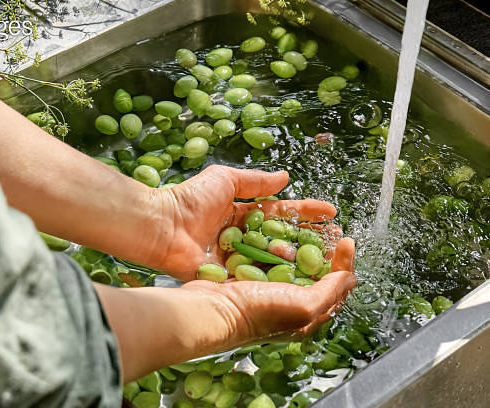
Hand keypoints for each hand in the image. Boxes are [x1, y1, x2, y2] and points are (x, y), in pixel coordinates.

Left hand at [154, 165, 337, 280]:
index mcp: (242, 213)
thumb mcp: (224, 180)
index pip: (281, 212)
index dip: (306, 212)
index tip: (331, 212)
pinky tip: (300, 278)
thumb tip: (285, 177)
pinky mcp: (229, 276)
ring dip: (299, 257)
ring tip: (326, 257)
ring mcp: (237, 257)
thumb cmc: (189, 200)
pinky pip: (257, 276)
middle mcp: (244, 236)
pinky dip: (277, 276)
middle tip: (337, 239)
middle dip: (310, 238)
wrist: (162, 227)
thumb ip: (254, 181)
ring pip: (275, 258)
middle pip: (283, 237)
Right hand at [182, 238, 355, 343]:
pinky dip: (277, 246)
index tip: (346, 241)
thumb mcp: (304, 307)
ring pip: (293, 263)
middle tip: (331, 231)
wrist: (211, 310)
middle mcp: (290, 304)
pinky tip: (277, 235)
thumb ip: (331, 291)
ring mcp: (269, 290)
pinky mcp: (250, 278)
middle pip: (316, 274)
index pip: (336, 288)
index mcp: (307, 316)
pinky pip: (269, 258)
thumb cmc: (257, 313)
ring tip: (306, 228)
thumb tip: (351, 276)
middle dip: (326, 251)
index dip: (344, 263)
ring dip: (301, 245)